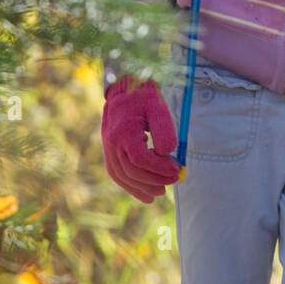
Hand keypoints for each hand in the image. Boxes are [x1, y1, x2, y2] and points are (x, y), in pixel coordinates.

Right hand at [101, 76, 180, 202]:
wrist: (123, 88)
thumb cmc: (143, 97)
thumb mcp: (157, 106)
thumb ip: (164, 129)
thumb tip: (168, 154)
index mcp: (123, 131)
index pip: (140, 158)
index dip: (159, 168)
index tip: (177, 169)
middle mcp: (112, 142)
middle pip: (132, 170)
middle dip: (154, 179)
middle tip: (175, 180)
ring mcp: (107, 148)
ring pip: (123, 176)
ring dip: (143, 188)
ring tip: (162, 191)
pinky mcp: (108, 152)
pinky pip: (117, 174)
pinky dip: (131, 186)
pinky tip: (146, 195)